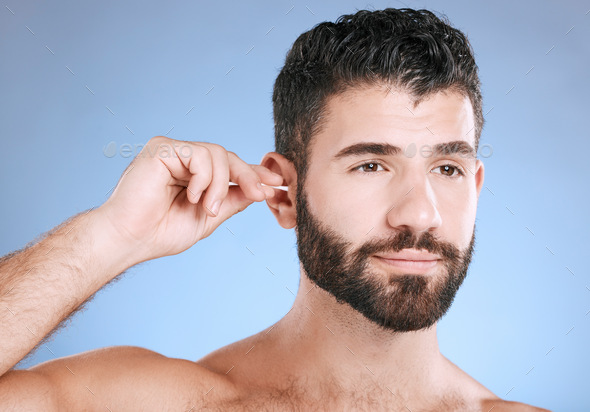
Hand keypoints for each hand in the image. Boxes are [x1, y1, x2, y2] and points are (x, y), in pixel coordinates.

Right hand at [97, 136, 282, 262]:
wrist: (130, 239)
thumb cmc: (160, 232)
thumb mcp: (207, 217)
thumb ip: (231, 201)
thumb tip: (260, 190)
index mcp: (193, 175)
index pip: (229, 166)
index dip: (254, 172)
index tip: (277, 182)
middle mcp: (183, 159)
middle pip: (227, 156)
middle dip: (248, 176)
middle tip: (260, 194)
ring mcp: (173, 151)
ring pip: (217, 154)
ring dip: (221, 184)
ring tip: (210, 208)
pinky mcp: (163, 148)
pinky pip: (200, 155)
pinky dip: (204, 179)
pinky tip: (192, 197)